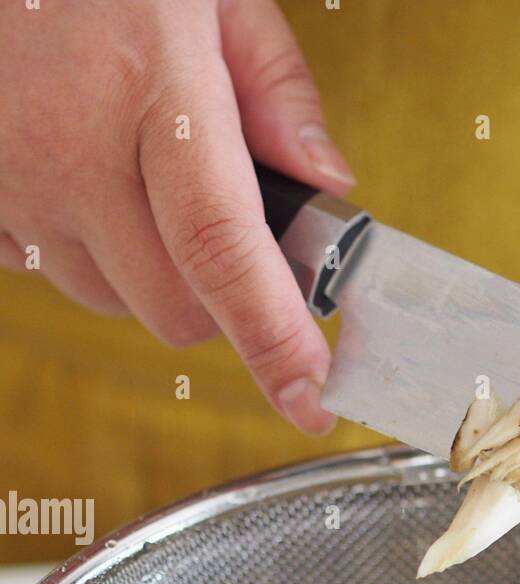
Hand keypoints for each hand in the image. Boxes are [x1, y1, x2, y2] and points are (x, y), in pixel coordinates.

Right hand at [0, 0, 351, 432]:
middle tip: (220, 221)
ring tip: (128, 164)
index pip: (222, 249)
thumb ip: (277, 88)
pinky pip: (42, 270)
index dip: (271, 337)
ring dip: (141, 267)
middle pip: (174, 310)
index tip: (310, 399)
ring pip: (108, 299)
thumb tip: (327, 188)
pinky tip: (71, 167)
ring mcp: (7, 180)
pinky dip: (74, 245)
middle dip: (217, 296)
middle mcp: (68, 149)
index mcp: (150, 86)